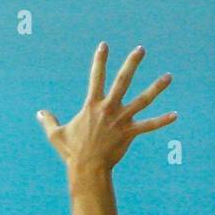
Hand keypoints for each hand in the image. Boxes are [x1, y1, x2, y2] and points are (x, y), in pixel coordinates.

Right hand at [37, 43, 174, 173]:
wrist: (86, 168)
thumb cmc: (71, 152)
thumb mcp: (55, 135)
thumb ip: (48, 121)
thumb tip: (39, 113)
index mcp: (91, 106)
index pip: (95, 78)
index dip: (99, 60)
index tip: (104, 45)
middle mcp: (108, 109)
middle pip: (122, 81)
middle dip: (132, 64)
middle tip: (141, 49)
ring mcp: (121, 120)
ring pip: (142, 100)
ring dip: (156, 88)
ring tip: (168, 77)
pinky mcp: (129, 133)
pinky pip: (148, 126)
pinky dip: (161, 121)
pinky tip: (175, 115)